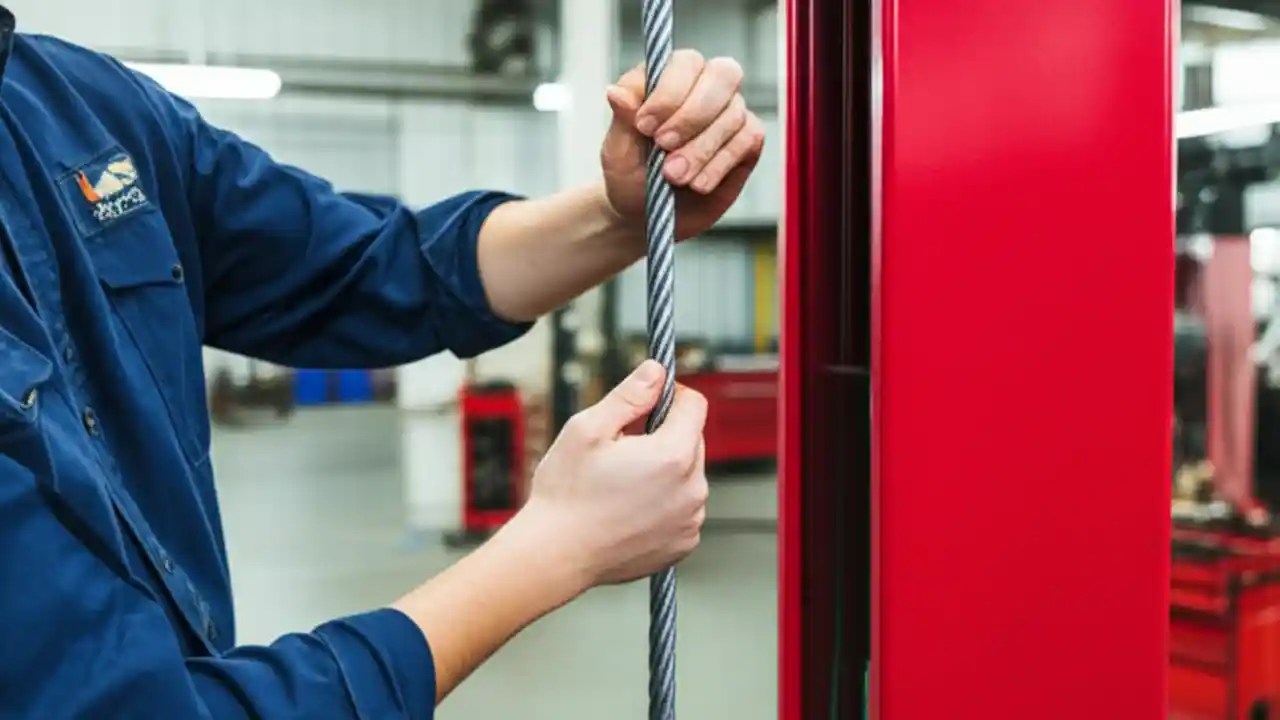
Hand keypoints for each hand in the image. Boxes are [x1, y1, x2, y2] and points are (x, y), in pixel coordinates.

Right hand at [516, 360, 708, 586]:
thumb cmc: (566, 494)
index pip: (694, 405)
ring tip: (621, 484)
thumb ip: (629, 396)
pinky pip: (683, 508)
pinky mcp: (684, 544)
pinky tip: (629, 509)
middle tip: (622, 449)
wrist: (556, 556)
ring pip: (688, 475)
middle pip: (692, 439)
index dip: (670, 395)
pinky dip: (664, 503)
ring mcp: (691, 520)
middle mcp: (693, 489)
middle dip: (664, 435)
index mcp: (673, 454)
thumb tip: (656, 372)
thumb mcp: (588, 429)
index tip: (646, 404)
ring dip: (665, 470)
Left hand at [601, 51, 766, 240]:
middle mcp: (706, 86)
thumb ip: (622, 118)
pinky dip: (721, 164)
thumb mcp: (617, 149)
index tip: (645, 127)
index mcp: (671, 76)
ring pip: (733, 114)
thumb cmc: (629, 173)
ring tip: (674, 176)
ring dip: (702, 148)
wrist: (647, 214)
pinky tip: (698, 184)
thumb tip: (615, 92)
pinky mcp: (747, 142)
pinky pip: (748, 140)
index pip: (686, 63)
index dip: (669, 93)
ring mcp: (730, 112)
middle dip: (693, 115)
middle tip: (664, 147)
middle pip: (722, 76)